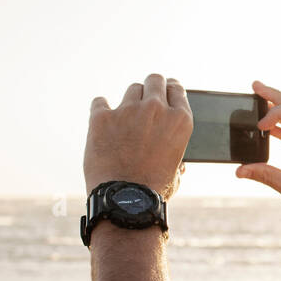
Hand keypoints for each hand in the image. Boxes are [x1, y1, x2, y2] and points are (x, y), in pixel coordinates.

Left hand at [84, 74, 191, 199]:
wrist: (124, 201)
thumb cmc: (154, 192)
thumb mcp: (176, 172)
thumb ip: (177, 159)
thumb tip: (180, 164)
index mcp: (180, 121)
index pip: (176, 89)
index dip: (169, 90)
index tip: (164, 92)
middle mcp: (156, 109)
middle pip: (154, 79)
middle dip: (151, 88)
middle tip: (145, 100)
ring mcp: (128, 110)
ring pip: (131, 89)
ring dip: (130, 101)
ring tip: (125, 119)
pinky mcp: (102, 117)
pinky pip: (100, 102)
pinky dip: (102, 111)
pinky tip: (103, 123)